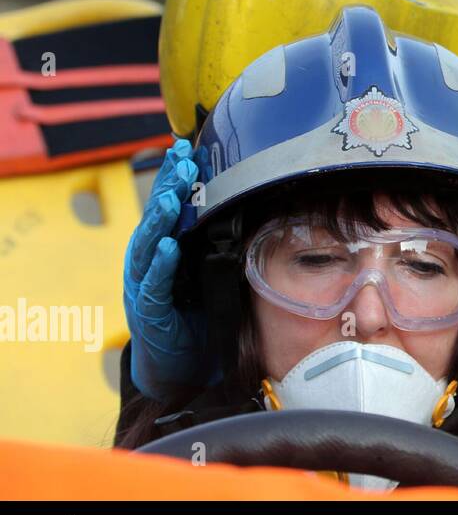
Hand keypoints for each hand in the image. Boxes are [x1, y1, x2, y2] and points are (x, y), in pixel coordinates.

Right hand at [123, 139, 207, 398]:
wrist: (182, 365)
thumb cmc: (198, 315)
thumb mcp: (213, 272)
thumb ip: (223, 244)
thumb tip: (255, 210)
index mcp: (166, 249)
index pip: (170, 206)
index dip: (175, 177)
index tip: (186, 148)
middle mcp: (150, 263)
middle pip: (157, 217)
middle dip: (168, 186)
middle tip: (182, 159)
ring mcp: (145, 286)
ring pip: (148, 245)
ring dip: (160, 219)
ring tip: (172, 196)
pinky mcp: (148, 312)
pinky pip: (152, 284)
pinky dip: (159, 265)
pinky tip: (167, 246)